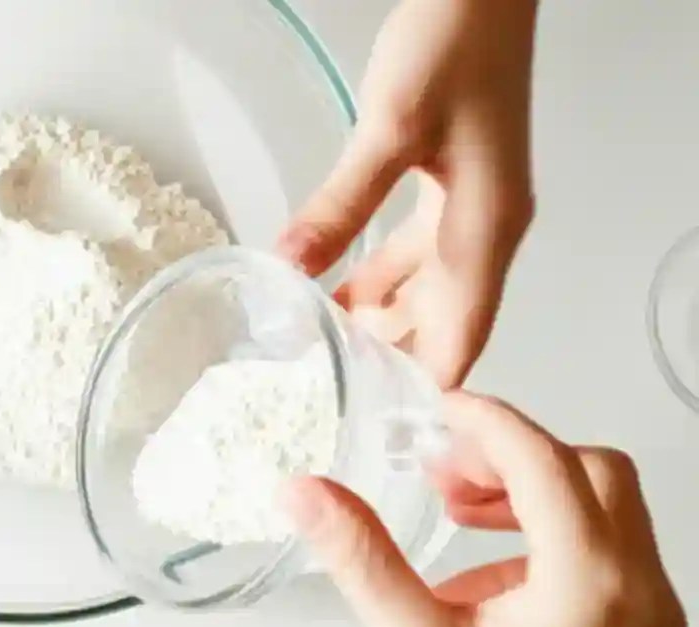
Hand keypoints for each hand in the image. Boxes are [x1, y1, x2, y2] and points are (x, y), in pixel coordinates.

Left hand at [277, 0, 537, 387]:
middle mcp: (486, 230)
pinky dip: (373, 276)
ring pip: (424, 288)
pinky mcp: (451, 184)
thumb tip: (291, 268)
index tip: (380, 428)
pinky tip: (330, 284)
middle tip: (330, 391)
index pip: (463, 340)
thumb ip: (340, 204)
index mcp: (486, 233)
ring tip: (318, 347)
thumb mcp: (390, 130)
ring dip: (376, 317)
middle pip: (443, 323)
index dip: (426, 391)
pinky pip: (412, 251)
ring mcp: (471, 208)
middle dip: (392, 359)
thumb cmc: (453, 47)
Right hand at [282, 392, 686, 626]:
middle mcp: (639, 592)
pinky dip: (553, 538)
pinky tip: (487, 577)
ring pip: (608, 509)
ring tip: (459, 516)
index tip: (439, 410)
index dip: (487, 422)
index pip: (543, 462)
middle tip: (446, 467)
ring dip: (534, 495)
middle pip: (591, 472)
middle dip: (514, 455)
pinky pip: (610, 554)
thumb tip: (309, 494)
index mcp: (589, 585)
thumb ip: (362, 560)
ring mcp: (652, 616)